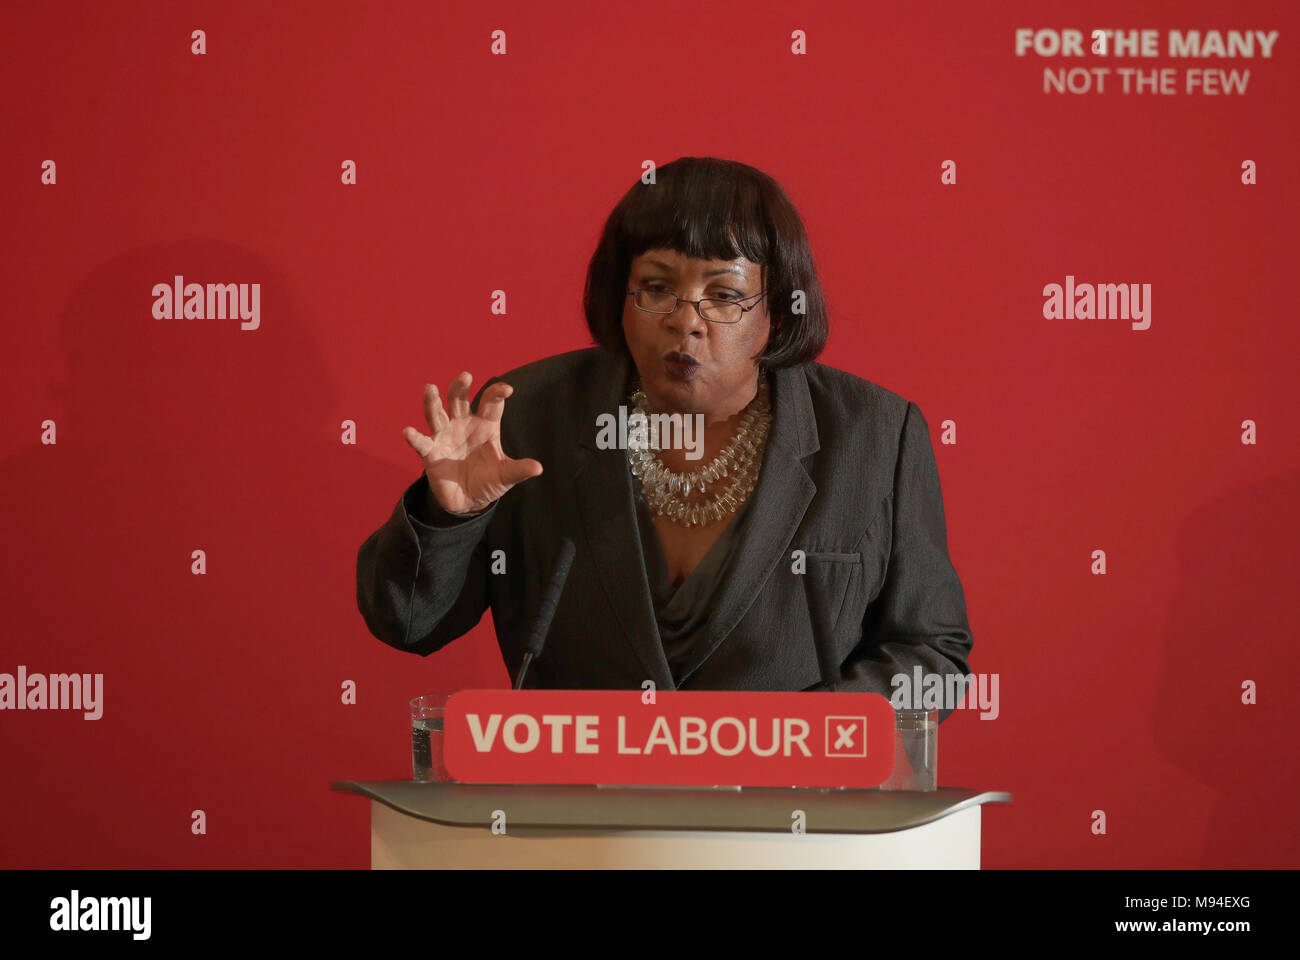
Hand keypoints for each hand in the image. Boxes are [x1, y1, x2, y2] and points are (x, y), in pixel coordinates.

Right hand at [402, 371, 542, 514]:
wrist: (468, 501)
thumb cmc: (488, 481)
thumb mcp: (505, 476)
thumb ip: (518, 470)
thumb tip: (538, 468)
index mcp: (485, 425)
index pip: (491, 403)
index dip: (497, 393)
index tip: (507, 389)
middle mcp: (463, 425)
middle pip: (460, 400)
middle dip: (461, 387)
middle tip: (466, 376)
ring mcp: (445, 436)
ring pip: (437, 414)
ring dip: (432, 401)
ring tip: (430, 388)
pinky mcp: (431, 453)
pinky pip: (422, 443)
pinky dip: (415, 438)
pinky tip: (408, 431)